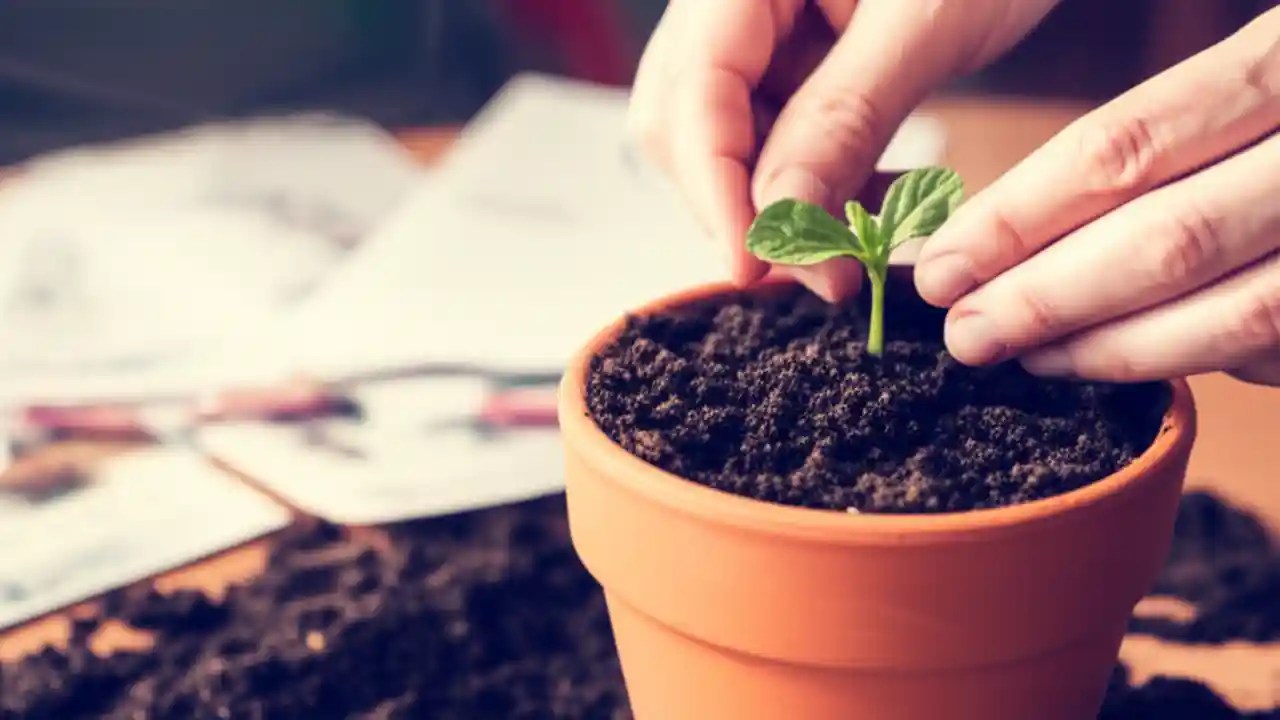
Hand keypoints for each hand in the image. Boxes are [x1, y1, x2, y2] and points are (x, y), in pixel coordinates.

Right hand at [628, 0, 1058, 300]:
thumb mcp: (924, 23)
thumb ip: (843, 118)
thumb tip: (777, 220)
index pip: (692, 95)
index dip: (714, 188)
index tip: (751, 267)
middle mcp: (732, 2)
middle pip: (690, 125)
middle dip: (746, 205)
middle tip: (819, 271)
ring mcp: (761, 27)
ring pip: (735, 140)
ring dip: (788, 204)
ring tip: (857, 249)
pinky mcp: (799, 53)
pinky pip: (785, 132)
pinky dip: (821, 180)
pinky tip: (876, 206)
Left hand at [914, 8, 1279, 385]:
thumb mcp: (1262, 71)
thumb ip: (1177, 129)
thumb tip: (1027, 229)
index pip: (1127, 147)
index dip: (1019, 216)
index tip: (938, 265)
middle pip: (1170, 239)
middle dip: (1048, 298)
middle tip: (964, 335)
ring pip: (1240, 314)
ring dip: (1116, 349)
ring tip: (1029, 358)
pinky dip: (1208, 358)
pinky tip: (1135, 359)